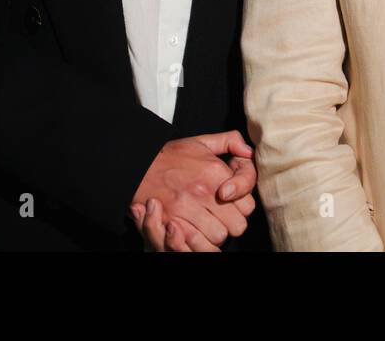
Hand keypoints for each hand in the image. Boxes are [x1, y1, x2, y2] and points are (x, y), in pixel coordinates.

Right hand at [130, 130, 256, 250]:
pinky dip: (200, 243)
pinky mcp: (170, 222)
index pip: (248, 204)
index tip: (233, 204)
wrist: (136, 167)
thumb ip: (230, 141)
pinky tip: (198, 233)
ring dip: (216, 234)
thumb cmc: (170, 156)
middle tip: (223, 217)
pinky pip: (196, 244)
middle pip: (236, 225)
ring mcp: (185, 209)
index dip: (243, 207)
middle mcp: (202, 192)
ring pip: (218, 237)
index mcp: (215, 173)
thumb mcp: (201, 142)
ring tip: (209, 225)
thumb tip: (249, 151)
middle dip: (232, 223)